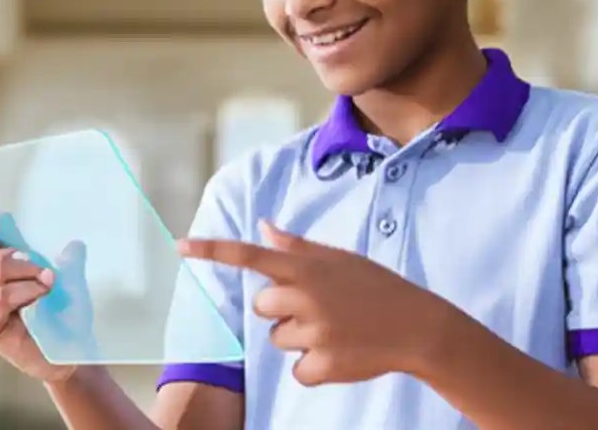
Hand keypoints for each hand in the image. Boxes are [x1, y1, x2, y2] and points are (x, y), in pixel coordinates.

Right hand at [0, 217, 92, 382]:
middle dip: (25, 261)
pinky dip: (24, 292)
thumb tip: (73, 244)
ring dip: (29, 277)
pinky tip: (41, 299)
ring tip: (49, 288)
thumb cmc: (65, 316)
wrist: (71, 351)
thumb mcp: (69, 281)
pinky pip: (0, 299)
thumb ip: (67, 261)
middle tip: (49, 274)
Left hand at [179, 220, 451, 386]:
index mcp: (308, 267)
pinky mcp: (323, 365)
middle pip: (263, 306)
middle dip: (283, 310)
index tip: (179, 246)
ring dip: (300, 339)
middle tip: (321, 309)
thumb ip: (297, 247)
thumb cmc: (376, 287)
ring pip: (278, 340)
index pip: (250, 255)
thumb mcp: (340, 259)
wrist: (418, 327)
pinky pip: (297, 370)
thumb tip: (263, 226)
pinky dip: (315, 367)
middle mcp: (306, 297)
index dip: (212, 251)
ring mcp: (315, 332)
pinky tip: (341, 353)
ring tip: (337, 329)